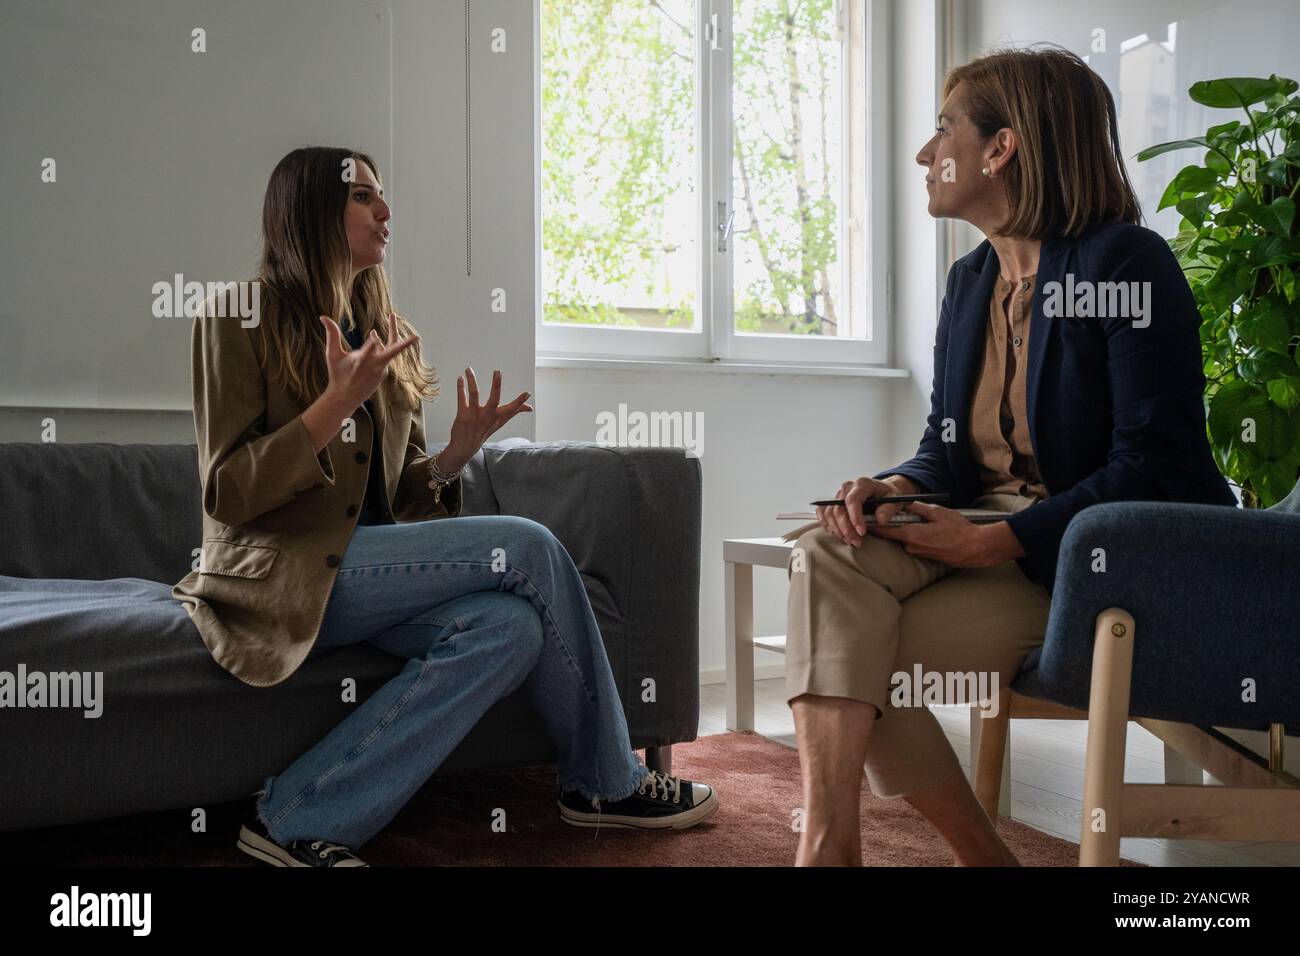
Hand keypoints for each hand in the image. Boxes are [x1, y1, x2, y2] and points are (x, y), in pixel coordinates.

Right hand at [318, 311, 418, 410]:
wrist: (345, 398)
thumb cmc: (337, 374)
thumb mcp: (332, 354)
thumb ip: (331, 334)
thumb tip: (323, 316)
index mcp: (361, 360)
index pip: (372, 347)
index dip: (374, 340)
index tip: (374, 333)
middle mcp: (375, 366)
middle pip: (393, 352)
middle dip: (405, 344)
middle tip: (417, 338)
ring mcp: (381, 371)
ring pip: (387, 351)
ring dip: (388, 337)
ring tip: (392, 317)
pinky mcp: (383, 374)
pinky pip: (384, 358)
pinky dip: (380, 350)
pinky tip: (377, 343)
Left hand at [439, 367, 532, 470]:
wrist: (465, 446)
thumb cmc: (484, 431)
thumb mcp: (500, 422)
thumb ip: (514, 411)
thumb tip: (530, 407)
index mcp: (497, 417)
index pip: (512, 409)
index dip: (520, 402)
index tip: (527, 394)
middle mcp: (487, 416)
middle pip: (494, 399)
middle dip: (497, 385)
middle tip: (498, 371)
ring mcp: (474, 416)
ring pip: (474, 394)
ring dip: (472, 380)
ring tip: (469, 369)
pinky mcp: (462, 415)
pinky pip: (461, 399)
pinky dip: (460, 387)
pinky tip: (460, 378)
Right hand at [817, 476, 911, 547]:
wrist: (883, 492)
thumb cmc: (888, 496)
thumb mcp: (896, 501)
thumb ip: (889, 509)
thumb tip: (880, 519)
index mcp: (863, 484)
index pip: (852, 500)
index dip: (855, 518)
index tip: (862, 532)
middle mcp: (847, 487)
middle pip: (838, 509)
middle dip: (846, 529)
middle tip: (857, 542)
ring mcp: (838, 494)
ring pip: (830, 513)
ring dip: (838, 530)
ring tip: (851, 541)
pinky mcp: (833, 502)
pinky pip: (823, 513)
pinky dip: (827, 525)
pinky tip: (838, 534)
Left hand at [870, 501, 1001, 566]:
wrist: (975, 549)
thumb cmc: (959, 530)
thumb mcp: (937, 513)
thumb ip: (918, 508)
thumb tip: (905, 503)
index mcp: (911, 534)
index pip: (884, 531)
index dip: (872, 525)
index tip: (862, 519)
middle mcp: (911, 547)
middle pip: (894, 534)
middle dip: (893, 525)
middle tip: (896, 513)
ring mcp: (918, 553)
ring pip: (905, 539)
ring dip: (908, 531)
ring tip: (923, 523)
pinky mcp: (925, 557)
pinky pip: (915, 545)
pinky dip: (916, 537)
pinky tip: (929, 532)